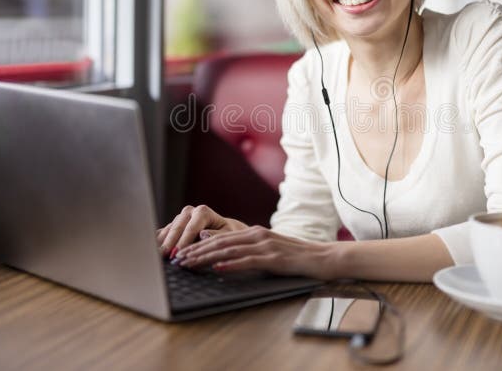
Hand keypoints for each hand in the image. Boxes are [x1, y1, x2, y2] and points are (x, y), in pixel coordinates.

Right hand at [156, 204, 247, 255]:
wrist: (223, 230)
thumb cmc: (227, 235)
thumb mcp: (226, 236)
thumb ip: (215, 235)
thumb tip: (202, 234)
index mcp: (203, 212)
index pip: (191, 228)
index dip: (184, 241)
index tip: (177, 254)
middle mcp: (189, 212)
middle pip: (177, 228)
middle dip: (170, 243)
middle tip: (162, 256)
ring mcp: (179, 218)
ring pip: (168, 230)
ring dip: (161, 242)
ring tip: (154, 255)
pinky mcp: (173, 225)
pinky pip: (163, 232)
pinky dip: (158, 241)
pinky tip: (152, 250)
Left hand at [175, 225, 334, 279]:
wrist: (323, 258)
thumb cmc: (296, 256)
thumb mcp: (268, 248)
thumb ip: (245, 246)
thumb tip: (217, 245)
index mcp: (255, 232)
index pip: (220, 238)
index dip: (199, 246)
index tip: (182, 253)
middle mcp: (258, 235)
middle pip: (220, 243)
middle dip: (196, 251)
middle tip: (178, 260)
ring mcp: (266, 246)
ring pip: (229, 250)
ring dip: (206, 258)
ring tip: (190, 264)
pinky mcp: (274, 259)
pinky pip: (248, 261)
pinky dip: (230, 265)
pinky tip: (217, 268)